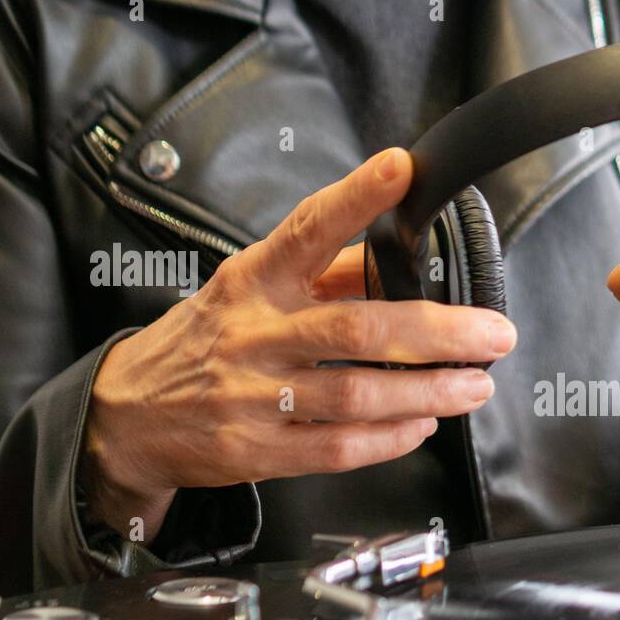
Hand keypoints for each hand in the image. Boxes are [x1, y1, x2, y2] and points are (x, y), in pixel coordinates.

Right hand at [82, 147, 516, 538]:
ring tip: (475, 385)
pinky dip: (389, 438)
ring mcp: (252, 395)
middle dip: (438, 332)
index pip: (307, 229)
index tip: (403, 168)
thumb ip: (318, 272)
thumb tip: (390, 252)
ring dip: (428, 391)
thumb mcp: (245, 290)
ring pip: (356, 392)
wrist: (125, 418)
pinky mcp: (254, 451)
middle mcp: (253, 334)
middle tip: (494, 334)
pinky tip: (423, 425)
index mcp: (253, 281)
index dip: (357, 198)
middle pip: (357, 327)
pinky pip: (336, 447)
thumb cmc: (202, 343)